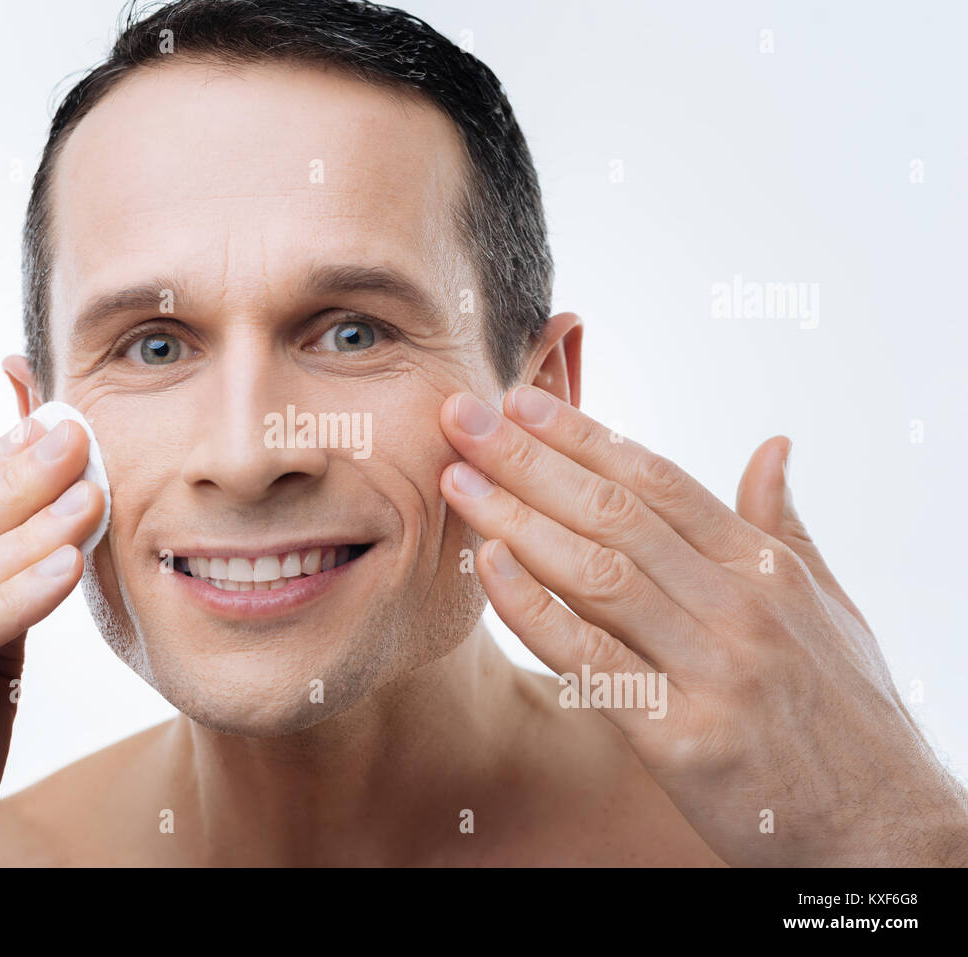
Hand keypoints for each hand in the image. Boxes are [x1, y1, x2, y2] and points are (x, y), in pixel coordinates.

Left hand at [440, 386, 967, 865]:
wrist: (887, 829)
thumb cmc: (847, 715)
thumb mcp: (828, 607)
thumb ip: (781, 526)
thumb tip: (772, 446)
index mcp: (766, 567)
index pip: (658, 480)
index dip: (583, 435)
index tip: (520, 400)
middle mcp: (740, 606)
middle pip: (616, 513)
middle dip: (530, 459)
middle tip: (463, 417)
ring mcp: (714, 669)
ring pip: (598, 574)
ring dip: (516, 520)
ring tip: (456, 481)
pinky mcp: (684, 737)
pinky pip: (593, 662)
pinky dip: (535, 612)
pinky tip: (490, 569)